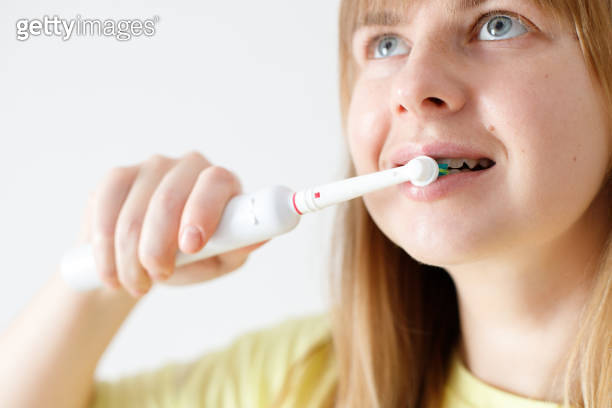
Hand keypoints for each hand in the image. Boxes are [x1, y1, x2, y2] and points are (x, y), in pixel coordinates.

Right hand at [76, 151, 267, 297]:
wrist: (147, 261)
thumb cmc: (194, 259)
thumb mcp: (221, 259)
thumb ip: (238, 247)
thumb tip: (259, 236)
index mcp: (223, 182)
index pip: (216, 182)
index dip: (202, 211)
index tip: (190, 246)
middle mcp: (189, 166)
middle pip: (168, 200)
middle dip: (157, 248)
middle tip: (156, 278)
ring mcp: (151, 167)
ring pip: (133, 213)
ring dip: (128, 258)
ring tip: (135, 283)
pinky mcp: (117, 177)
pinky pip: (104, 209)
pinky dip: (104, 248)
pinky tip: (111, 270)